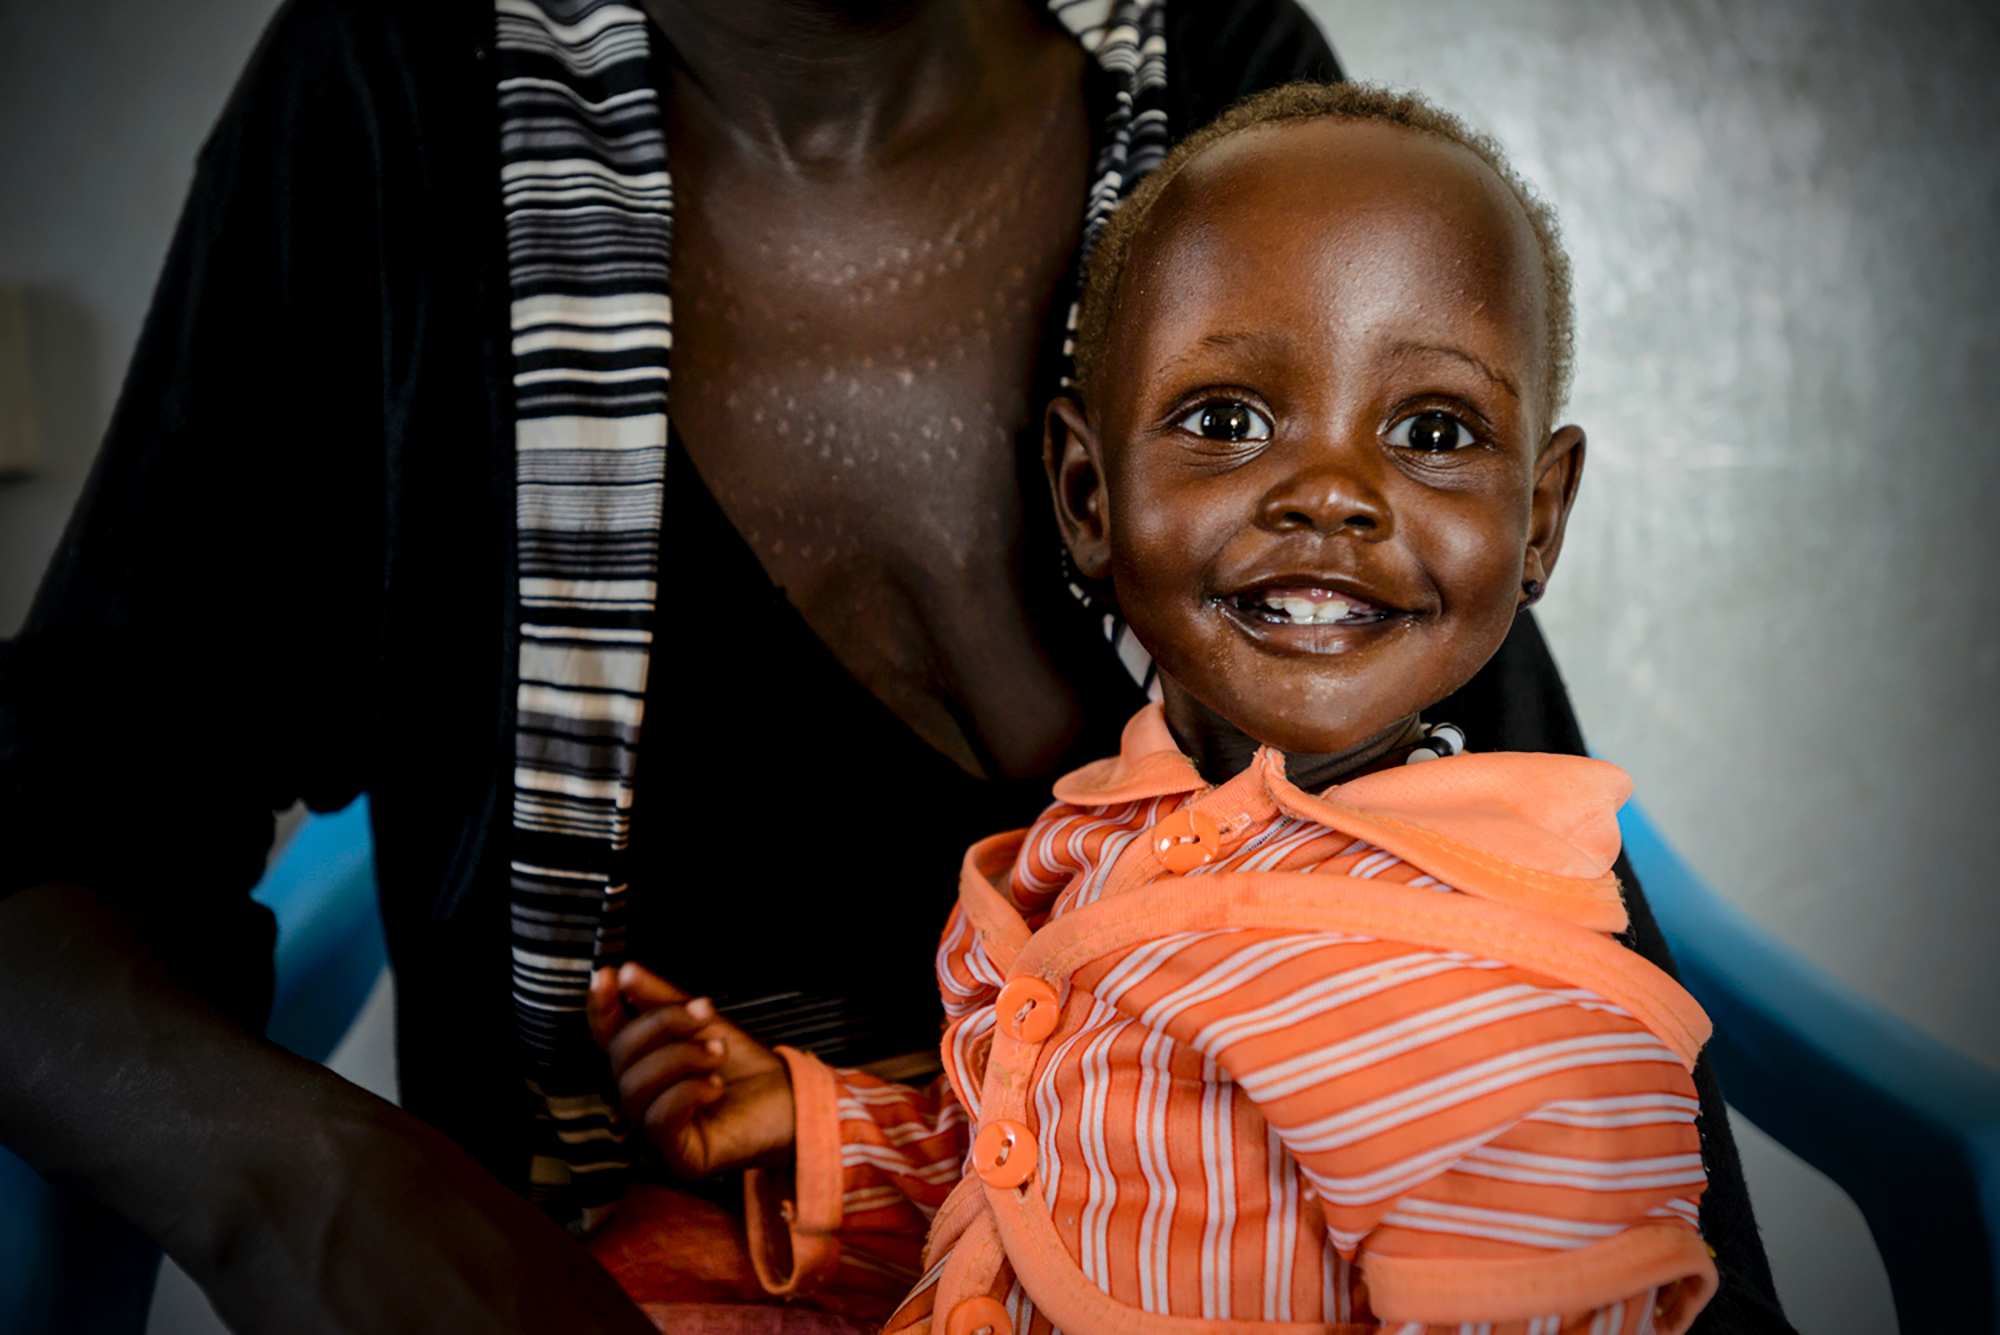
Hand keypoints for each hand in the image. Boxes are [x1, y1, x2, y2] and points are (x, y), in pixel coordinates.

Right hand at [588, 963, 795, 1178]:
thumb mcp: (703, 1023)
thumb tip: (625, 973)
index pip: (607, 1037)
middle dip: (662, 1025)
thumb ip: (662, 1001)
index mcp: (642, 1066)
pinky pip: (659, 1121)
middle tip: (704, 1013)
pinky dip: (688, 1092)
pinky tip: (716, 1085)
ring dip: (681, 1058)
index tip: (611, 976)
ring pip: (635, 1088)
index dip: (601, 1007)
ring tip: (718, 1051)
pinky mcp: (676, 1159)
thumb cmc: (744, 1066)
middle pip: (619, 1058)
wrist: (790, 1100)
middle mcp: (640, 1101)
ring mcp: (653, 1134)